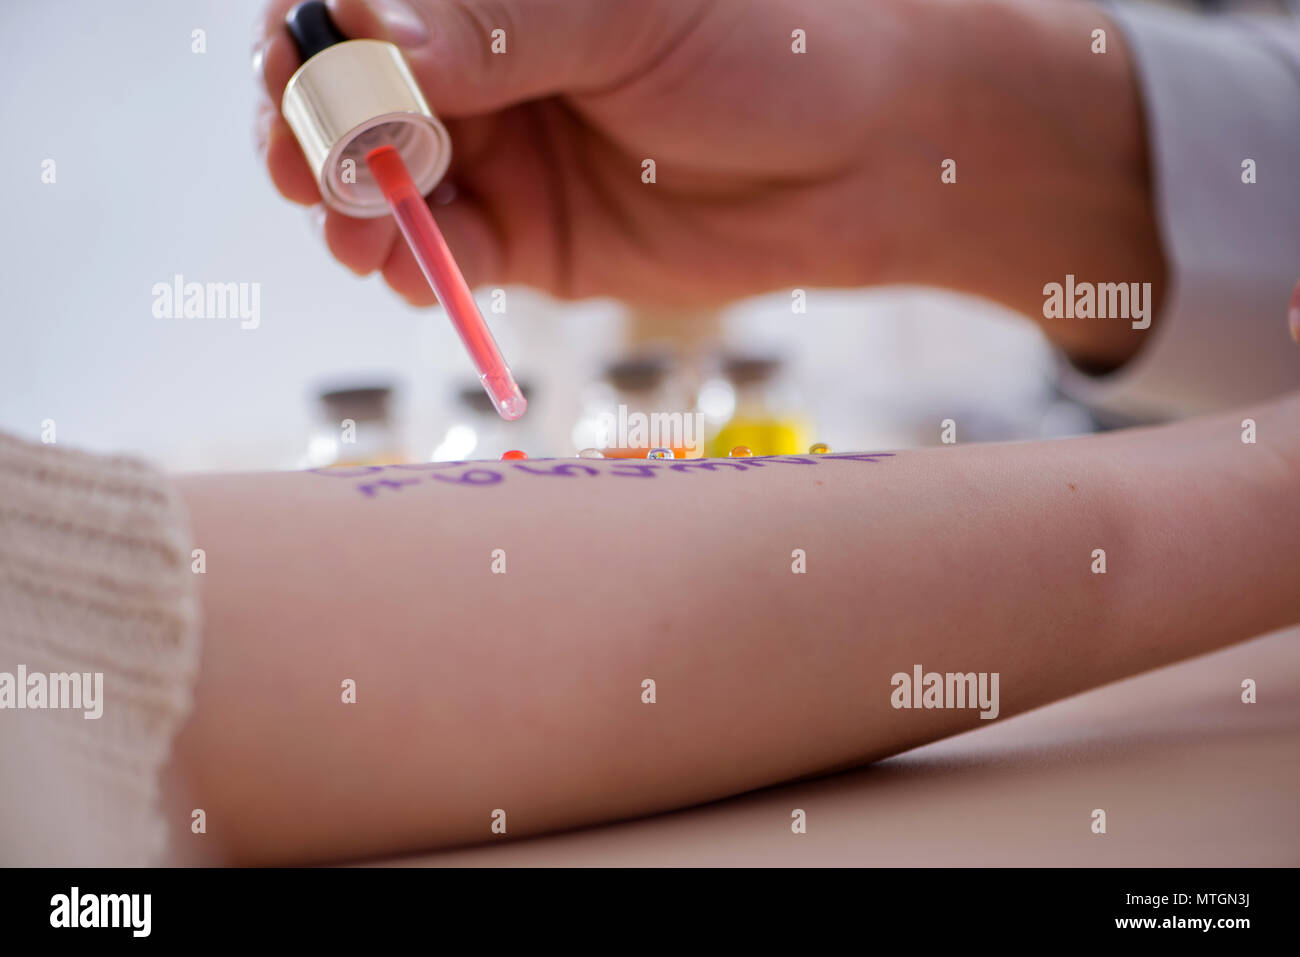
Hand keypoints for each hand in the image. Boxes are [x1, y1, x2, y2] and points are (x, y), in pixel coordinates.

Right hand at [255, 0, 1164, 366]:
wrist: (868, 158)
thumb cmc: (768, 42)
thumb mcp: (625, 10)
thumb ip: (493, 24)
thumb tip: (359, 29)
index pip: (353, 0)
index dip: (309, 37)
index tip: (298, 75)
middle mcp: (479, 61)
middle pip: (343, 93)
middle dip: (310, 134)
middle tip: (308, 174)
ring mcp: (498, 150)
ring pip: (377, 184)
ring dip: (349, 213)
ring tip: (360, 236)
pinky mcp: (526, 237)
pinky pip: (440, 256)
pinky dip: (415, 268)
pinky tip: (416, 273)